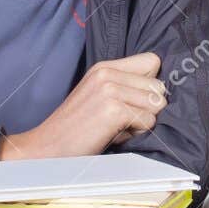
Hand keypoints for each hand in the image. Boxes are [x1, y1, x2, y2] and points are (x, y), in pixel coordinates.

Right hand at [0, 52, 165, 159]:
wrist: (48, 146)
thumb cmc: (77, 127)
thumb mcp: (98, 95)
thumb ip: (124, 86)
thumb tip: (161, 91)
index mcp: (104, 66)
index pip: (152, 61)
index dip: (151, 84)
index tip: (136, 100)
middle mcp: (108, 73)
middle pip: (159, 86)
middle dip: (148, 107)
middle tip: (123, 119)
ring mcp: (110, 90)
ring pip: (157, 104)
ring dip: (143, 121)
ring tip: (118, 127)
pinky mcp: (114, 110)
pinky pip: (148, 121)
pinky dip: (137, 133)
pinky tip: (115, 134)